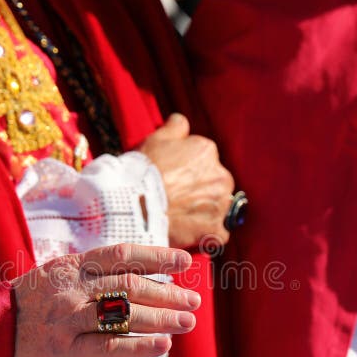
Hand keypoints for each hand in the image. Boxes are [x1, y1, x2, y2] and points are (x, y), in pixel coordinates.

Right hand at [10, 243, 200, 356]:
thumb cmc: (21, 309)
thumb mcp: (51, 279)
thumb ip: (87, 276)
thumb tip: (133, 276)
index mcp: (70, 266)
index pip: (122, 254)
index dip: (156, 256)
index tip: (184, 260)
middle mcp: (72, 288)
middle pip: (131, 286)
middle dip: (168, 292)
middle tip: (194, 301)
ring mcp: (68, 319)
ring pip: (125, 315)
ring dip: (162, 318)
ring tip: (187, 322)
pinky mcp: (64, 351)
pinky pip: (109, 347)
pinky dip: (140, 346)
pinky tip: (163, 346)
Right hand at [138, 114, 234, 249]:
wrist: (135, 205)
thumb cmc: (143, 171)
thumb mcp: (155, 138)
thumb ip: (174, 127)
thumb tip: (180, 121)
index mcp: (207, 151)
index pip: (204, 160)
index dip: (188, 170)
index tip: (173, 178)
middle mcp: (221, 176)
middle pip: (215, 184)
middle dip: (200, 190)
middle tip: (176, 199)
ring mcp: (220, 205)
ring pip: (218, 208)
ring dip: (204, 212)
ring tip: (181, 217)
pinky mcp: (215, 231)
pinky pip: (218, 234)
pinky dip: (207, 235)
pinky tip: (189, 233)